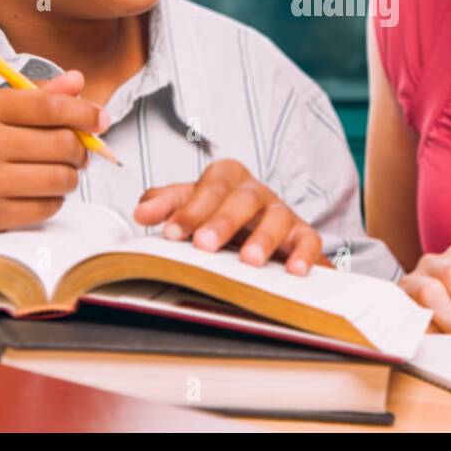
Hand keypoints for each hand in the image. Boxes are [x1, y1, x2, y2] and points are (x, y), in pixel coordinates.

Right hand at [0, 70, 106, 240]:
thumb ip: (36, 95)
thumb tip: (79, 81)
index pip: (50, 106)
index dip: (85, 113)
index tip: (101, 118)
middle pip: (62, 144)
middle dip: (80, 148)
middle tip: (77, 150)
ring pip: (61, 178)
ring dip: (69, 176)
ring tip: (56, 171)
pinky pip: (47, 207)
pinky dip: (53, 199)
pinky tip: (38, 191)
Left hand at [134, 159, 322, 274]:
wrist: (263, 228)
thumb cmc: (220, 214)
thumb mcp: (191, 205)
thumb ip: (167, 205)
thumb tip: (142, 210)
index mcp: (226, 180)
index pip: (208, 186)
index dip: (189, 208)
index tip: (169, 232)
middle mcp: (256, 192)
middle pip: (242, 199)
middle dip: (222, 221)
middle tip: (205, 244)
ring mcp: (282, 212)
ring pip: (276, 218)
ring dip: (263, 238)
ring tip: (250, 260)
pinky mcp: (303, 234)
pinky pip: (309, 240)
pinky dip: (304, 254)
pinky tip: (294, 270)